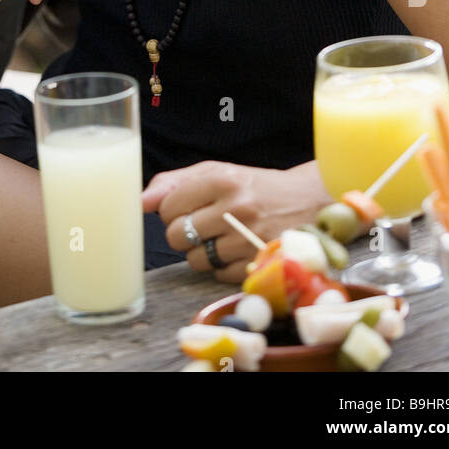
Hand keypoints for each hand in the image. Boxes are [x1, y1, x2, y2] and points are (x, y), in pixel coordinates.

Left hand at [142, 159, 329, 282]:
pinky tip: (235, 250)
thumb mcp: (217, 173)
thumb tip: (140, 202)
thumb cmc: (253, 187)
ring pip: (195, 259)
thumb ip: (175, 183)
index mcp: (222, 179)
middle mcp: (236, 207)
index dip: (172, 210)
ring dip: (201, 252)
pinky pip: (218, 276)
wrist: (308, 200)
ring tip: (220, 237)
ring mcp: (249, 238)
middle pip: (176, 235)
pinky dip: (221, 267)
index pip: (169, 206)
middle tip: (201, 224)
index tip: (187, 208)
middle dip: (182, 233)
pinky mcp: (260, 263)